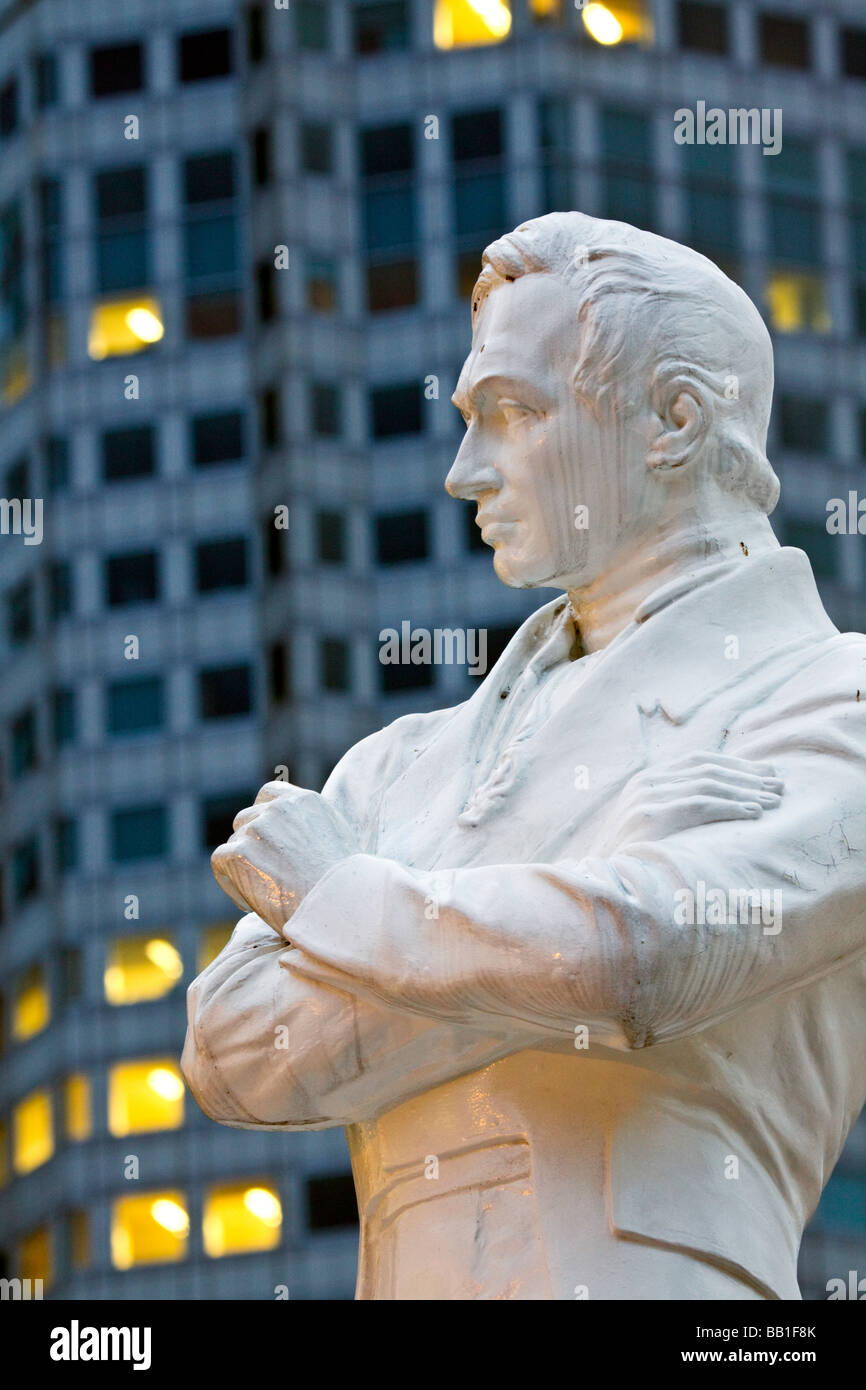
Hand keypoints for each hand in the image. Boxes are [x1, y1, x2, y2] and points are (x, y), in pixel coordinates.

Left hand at [211, 782, 359, 934]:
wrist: (337, 904)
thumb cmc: (344, 886)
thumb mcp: (337, 841)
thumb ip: (311, 828)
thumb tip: (295, 840)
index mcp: (305, 801)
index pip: (269, 794)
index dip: (262, 816)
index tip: (266, 841)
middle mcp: (279, 808)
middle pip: (246, 819)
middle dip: (251, 846)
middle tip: (265, 876)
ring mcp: (257, 828)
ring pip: (234, 842)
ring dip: (241, 867)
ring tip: (261, 895)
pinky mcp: (240, 852)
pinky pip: (220, 861)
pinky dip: (230, 883)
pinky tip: (249, 904)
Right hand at [603, 752, 782, 852]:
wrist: (598, 881)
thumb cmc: (630, 860)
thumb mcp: (649, 825)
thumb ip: (675, 807)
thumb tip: (720, 802)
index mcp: (646, 780)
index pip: (699, 761)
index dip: (736, 765)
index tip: (766, 772)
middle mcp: (646, 782)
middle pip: (708, 769)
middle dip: (748, 776)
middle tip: (780, 784)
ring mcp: (648, 798)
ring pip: (709, 785)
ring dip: (746, 791)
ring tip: (774, 800)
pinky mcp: (653, 817)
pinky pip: (702, 804)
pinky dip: (732, 806)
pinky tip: (755, 813)